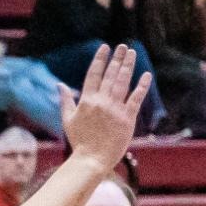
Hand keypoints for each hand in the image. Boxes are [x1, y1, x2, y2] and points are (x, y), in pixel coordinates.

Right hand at [58, 44, 150, 173]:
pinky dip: (142, 86)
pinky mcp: (128, 118)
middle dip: (116, 58)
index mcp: (87, 100)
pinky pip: (136, 98)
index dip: (100, 59)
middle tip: (122, 46)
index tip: (105, 47)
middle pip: (110, 75)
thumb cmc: (79, 140)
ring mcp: (115, 109)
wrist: (92, 159)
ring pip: (123, 82)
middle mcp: (101, 102)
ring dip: (128, 66)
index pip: (94, 74)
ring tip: (131, 53)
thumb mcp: (67, 119)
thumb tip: (60, 85)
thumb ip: (65, 100)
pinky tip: (146, 74)